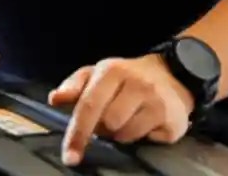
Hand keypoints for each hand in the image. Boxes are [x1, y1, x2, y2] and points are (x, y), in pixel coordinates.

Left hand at [48, 54, 193, 166]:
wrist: (172, 75)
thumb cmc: (126, 78)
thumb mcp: (98, 74)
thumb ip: (74, 86)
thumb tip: (54, 98)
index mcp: (111, 71)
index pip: (89, 106)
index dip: (77, 133)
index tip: (70, 156)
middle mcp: (136, 83)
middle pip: (107, 124)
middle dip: (103, 128)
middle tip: (110, 118)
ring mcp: (157, 101)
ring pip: (125, 135)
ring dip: (121, 133)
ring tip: (129, 118)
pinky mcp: (172, 120)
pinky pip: (146, 140)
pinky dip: (141, 136)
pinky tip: (146, 123)